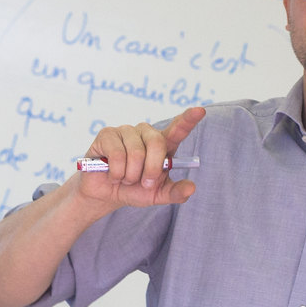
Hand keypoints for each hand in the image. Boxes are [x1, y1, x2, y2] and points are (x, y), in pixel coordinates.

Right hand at [75, 106, 203, 210]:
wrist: (105, 194)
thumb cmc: (133, 189)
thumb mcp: (156, 195)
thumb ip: (175, 192)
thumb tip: (191, 188)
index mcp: (162, 144)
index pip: (178, 129)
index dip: (188, 119)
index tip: (199, 111)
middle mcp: (146, 133)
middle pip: (157, 143)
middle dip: (151, 169)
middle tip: (143, 182)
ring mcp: (126, 131)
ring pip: (136, 153)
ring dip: (130, 175)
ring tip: (125, 178)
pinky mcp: (107, 134)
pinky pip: (117, 154)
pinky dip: (116, 172)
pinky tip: (112, 174)